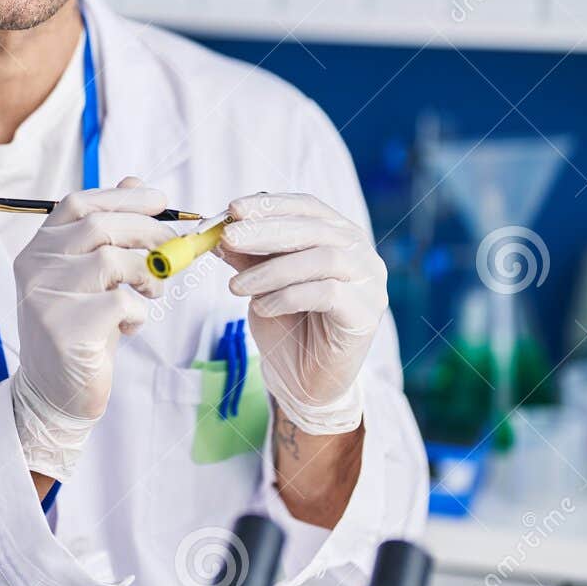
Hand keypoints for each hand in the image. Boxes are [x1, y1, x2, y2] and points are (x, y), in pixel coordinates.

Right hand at [10, 176, 174, 480]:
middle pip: (101, 226)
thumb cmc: (81, 328)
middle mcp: (36, 267)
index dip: (123, 197)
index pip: (79, 204)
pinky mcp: (65, 328)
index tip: (160, 201)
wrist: (54, 393)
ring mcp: (46, 297)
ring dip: (147, 275)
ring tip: (150, 294)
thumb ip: (109, 233)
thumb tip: (136, 183)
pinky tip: (130, 325)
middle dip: (150, 233)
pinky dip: (138, 311)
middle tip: (177, 249)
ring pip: (114, 261)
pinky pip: (121, 302)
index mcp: (39, 248)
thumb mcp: (92, 277)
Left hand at [215, 191, 388, 434]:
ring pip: (322, 259)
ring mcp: (369, 282)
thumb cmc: (287, 324)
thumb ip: (247, 256)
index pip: (307, 206)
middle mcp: (360, 253)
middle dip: (266, 231)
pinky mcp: (365, 313)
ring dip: (272, 270)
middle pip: (314, 228)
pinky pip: (327, 294)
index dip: (271, 205)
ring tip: (236, 287)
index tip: (233, 209)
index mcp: (338, 235)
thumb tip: (217, 231)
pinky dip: (287, 296)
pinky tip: (262, 308)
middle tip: (229, 238)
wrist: (305, 380)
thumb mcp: (260, 283)